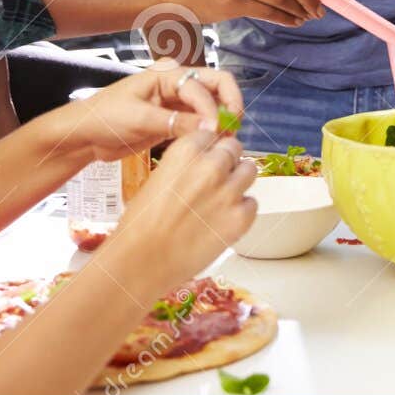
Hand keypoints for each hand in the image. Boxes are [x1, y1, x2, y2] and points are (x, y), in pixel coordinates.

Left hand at [36, 61, 242, 164]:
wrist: (85, 134)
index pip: (204, 86)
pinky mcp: (174, 119)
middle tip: (233, 130)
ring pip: (211, 104)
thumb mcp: (140, 119)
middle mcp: (176, 83)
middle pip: (217, 85)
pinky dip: (209, 131)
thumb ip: (177, 122)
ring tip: (225, 141)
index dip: (213, 109)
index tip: (215, 132)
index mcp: (167, 73)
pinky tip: (211, 145)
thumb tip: (211, 128)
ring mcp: (176, 101)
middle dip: (229, 105)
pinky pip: (200, 121)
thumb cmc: (106, 118)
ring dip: (221, 119)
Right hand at [109, 127, 257, 285]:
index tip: (207, 158)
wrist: (143, 260)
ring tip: (223, 198)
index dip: (209, 148)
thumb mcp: (160, 176)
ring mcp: (229, 192)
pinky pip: (252, 204)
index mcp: (187, 150)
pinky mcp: (241, 218)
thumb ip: (186, 164)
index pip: (212, 134)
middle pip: (234, 148)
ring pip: (249, 170)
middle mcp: (212, 166)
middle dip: (227, 161)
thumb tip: (205, 162)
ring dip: (239, 180)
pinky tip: (223, 220)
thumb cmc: (142, 223)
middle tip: (216, 179)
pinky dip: (242, 210)